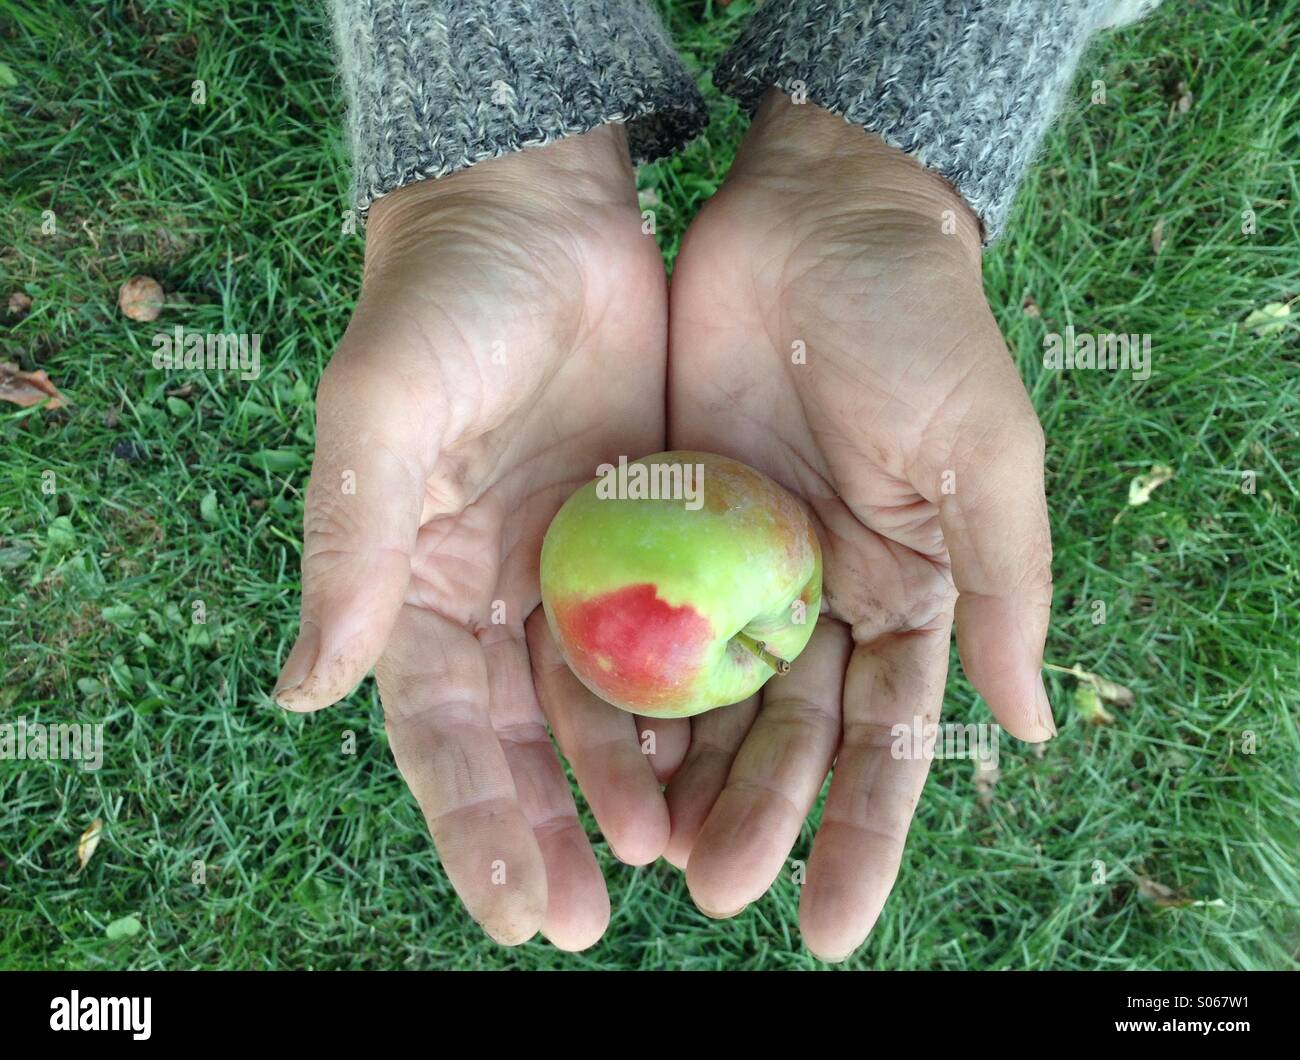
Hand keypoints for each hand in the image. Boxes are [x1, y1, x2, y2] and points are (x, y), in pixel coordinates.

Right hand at [274, 126, 684, 948]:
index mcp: (415, 583)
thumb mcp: (382, 415)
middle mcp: (493, 594)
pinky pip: (670, 633)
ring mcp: (576, 569)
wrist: (542, 210)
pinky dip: (685, 700)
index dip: (470, 822)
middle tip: (583, 919)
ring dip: (624, 782)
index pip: (437, 731)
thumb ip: (348, 549)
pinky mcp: (651, 530)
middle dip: (545, 830)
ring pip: (598, 704)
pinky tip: (713, 760)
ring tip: (665, 859)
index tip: (512, 908)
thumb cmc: (442, 301)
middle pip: (517, 741)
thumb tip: (303, 693)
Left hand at [664, 89, 1054, 960]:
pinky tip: (599, 745)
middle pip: (787, 731)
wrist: (817, 215)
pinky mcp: (666, 516)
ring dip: (685, 770)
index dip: (863, 832)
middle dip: (758, 813)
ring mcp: (736, 560)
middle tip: (714, 891)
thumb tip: (1026, 726)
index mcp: (905, 590)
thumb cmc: (921, 328)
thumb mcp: (984, 455)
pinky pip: (642, 613)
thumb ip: (1007, 589)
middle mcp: (818, 594)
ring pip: (708, 690)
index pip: (886, 738)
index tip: (829, 923)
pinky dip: (624, 681)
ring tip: (651, 851)